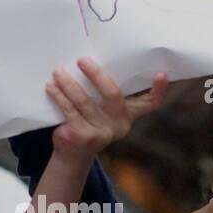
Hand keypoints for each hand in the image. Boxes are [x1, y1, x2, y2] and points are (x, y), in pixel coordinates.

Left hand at [45, 58, 167, 166]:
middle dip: (96, 75)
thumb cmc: (88, 121)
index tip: (161, 74)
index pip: (151, 103)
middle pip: (113, 95)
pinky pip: (70, 111)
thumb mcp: (102, 109)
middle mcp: (120, 124)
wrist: (73, 153)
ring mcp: (103, 132)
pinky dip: (59, 97)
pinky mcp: (84, 136)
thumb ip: (105, 93)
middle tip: (82, 60)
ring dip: (69, 84)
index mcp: (129, 115)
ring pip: (85, 101)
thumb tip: (90, 59)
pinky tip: (51, 87)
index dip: (159, 90)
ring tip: (58, 71)